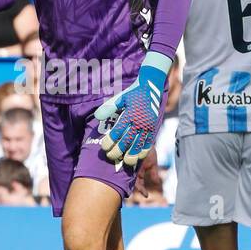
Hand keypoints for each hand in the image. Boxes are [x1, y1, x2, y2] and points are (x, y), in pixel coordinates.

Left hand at [92, 52, 170, 166]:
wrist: (152, 87)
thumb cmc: (133, 93)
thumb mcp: (120, 97)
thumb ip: (109, 107)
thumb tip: (97, 117)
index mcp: (129, 114)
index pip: (118, 131)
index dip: (110, 141)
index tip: (104, 148)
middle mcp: (139, 121)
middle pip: (127, 141)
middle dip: (118, 151)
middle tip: (110, 157)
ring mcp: (147, 126)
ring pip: (139, 144)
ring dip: (132, 154)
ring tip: (126, 162)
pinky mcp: (153, 128)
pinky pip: (149, 142)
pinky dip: (143, 150)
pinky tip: (139, 157)